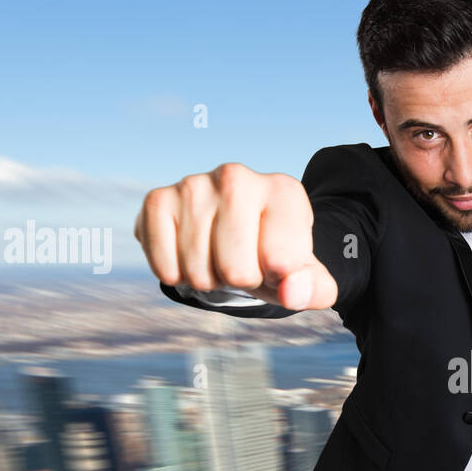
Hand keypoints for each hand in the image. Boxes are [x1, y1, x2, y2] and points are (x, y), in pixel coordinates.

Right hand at [134, 162, 336, 309]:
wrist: (233, 234)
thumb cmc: (274, 256)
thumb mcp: (305, 277)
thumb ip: (312, 289)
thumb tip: (293, 293)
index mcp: (284, 191)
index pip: (280, 262)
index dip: (278, 278)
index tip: (278, 263)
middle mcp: (238, 177)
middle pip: (236, 271)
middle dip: (241, 281)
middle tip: (244, 261)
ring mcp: (194, 184)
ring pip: (199, 273)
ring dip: (209, 279)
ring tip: (219, 256)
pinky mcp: (158, 200)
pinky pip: (165, 267)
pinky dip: (177, 275)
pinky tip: (190, 254)